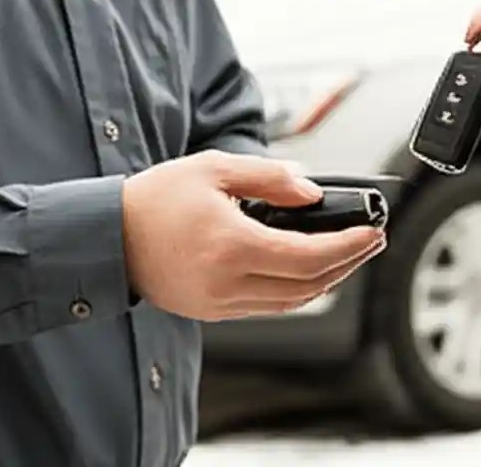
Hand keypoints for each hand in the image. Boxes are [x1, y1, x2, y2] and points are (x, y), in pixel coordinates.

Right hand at [121, 151, 385, 321]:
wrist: (108, 236)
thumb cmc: (154, 199)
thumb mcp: (214, 168)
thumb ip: (269, 178)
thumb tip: (311, 193)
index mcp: (230, 246)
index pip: (309, 256)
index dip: (349, 246)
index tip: (373, 231)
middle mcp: (227, 283)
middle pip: (310, 285)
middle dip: (349, 262)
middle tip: (371, 241)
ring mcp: (219, 303)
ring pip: (292, 301)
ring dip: (327, 280)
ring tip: (348, 253)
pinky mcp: (212, 312)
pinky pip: (268, 306)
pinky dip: (297, 289)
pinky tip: (309, 268)